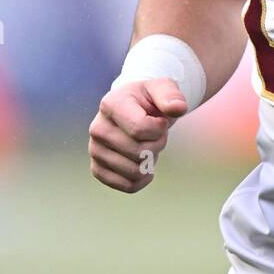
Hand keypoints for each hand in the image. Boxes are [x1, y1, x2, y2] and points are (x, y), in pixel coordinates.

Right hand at [88, 78, 187, 192]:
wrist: (135, 108)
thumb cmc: (149, 99)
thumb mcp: (162, 88)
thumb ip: (171, 95)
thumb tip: (178, 108)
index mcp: (110, 104)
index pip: (140, 129)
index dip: (160, 129)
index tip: (161, 121)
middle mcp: (97, 128)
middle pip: (139, 153)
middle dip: (157, 145)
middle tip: (156, 134)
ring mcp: (95, 150)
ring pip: (134, 172)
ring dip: (150, 162)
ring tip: (147, 145)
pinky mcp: (98, 168)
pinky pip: (126, 186)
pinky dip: (142, 180)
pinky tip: (145, 166)